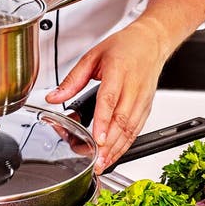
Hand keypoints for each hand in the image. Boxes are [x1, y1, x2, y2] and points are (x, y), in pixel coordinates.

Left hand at [45, 0, 204, 173]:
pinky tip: (115, 155)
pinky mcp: (147, 107)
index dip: (103, 120)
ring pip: (131, 129)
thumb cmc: (124, 47)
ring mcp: (142, 99)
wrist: (151, 42)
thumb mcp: (92, 56)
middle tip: (96, 161)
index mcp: (117, 71)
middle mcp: (132, 87)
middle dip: (109, 144)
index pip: (109, 99)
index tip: (98, 138)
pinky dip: (126, 145)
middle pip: (122, 120)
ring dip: (118, 149)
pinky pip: (137, 130)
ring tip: (103, 163)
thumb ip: (72, 80)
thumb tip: (53, 97)